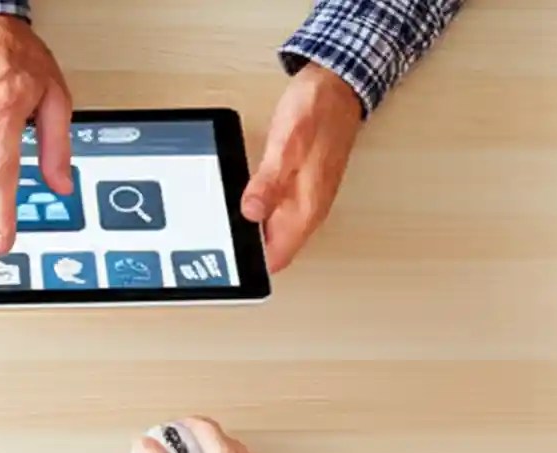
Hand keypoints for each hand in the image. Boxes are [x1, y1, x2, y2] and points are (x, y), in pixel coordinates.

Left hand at [241, 63, 362, 273]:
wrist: (338, 86)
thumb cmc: (316, 111)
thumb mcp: (285, 146)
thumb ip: (268, 183)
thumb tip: (251, 214)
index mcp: (305, 208)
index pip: (278, 257)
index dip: (251, 262)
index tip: (227, 256)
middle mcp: (308, 209)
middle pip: (273, 248)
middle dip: (247, 248)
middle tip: (218, 240)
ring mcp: (305, 198)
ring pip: (275, 230)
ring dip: (252, 230)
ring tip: (225, 223)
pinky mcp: (301, 184)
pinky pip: (277, 211)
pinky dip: (258, 211)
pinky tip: (244, 201)